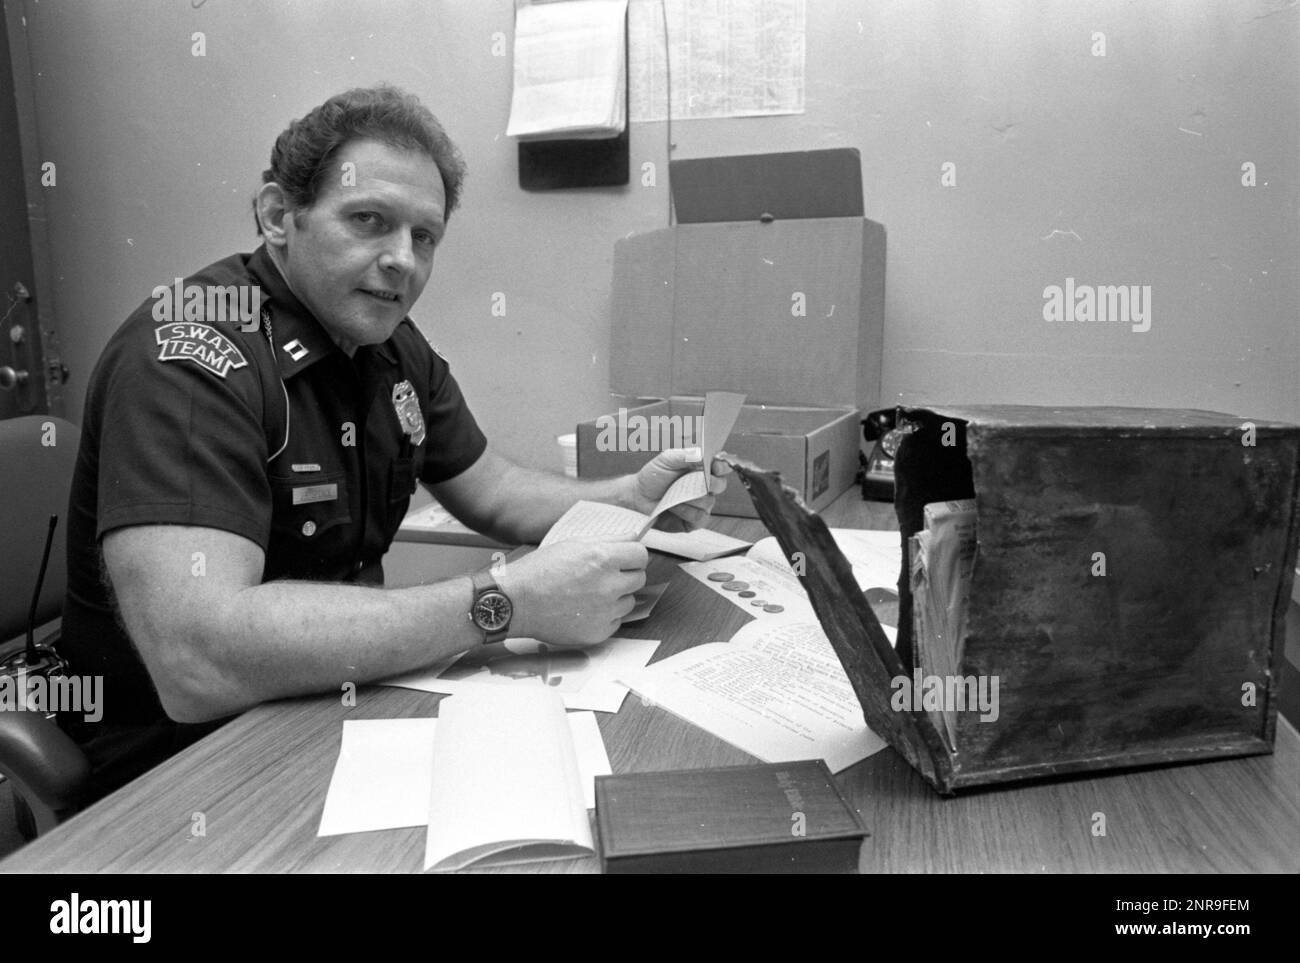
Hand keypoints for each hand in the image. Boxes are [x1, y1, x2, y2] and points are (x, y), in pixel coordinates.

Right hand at [495, 539, 648, 647]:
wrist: (516, 603)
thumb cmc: (539, 571)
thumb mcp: (572, 545)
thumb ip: (608, 540)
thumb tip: (634, 536)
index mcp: (602, 558)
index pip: (641, 555)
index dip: (632, 556)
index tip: (624, 559)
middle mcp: (608, 585)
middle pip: (639, 578)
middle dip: (625, 575)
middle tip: (602, 576)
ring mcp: (605, 612)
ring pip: (629, 601)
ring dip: (616, 597)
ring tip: (589, 594)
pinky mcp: (599, 632)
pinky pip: (616, 621)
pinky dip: (605, 616)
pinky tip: (584, 610)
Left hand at [631, 447, 731, 530]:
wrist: (639, 497)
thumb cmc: (653, 477)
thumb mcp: (666, 460)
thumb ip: (684, 455)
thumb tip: (702, 454)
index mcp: (702, 469)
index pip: (721, 467)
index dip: (722, 466)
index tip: (715, 466)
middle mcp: (705, 487)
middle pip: (720, 485)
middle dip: (708, 483)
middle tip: (692, 481)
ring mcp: (701, 504)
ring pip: (708, 502)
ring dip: (689, 498)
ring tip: (673, 494)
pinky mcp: (695, 520)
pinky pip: (700, 517)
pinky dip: (686, 512)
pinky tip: (674, 507)